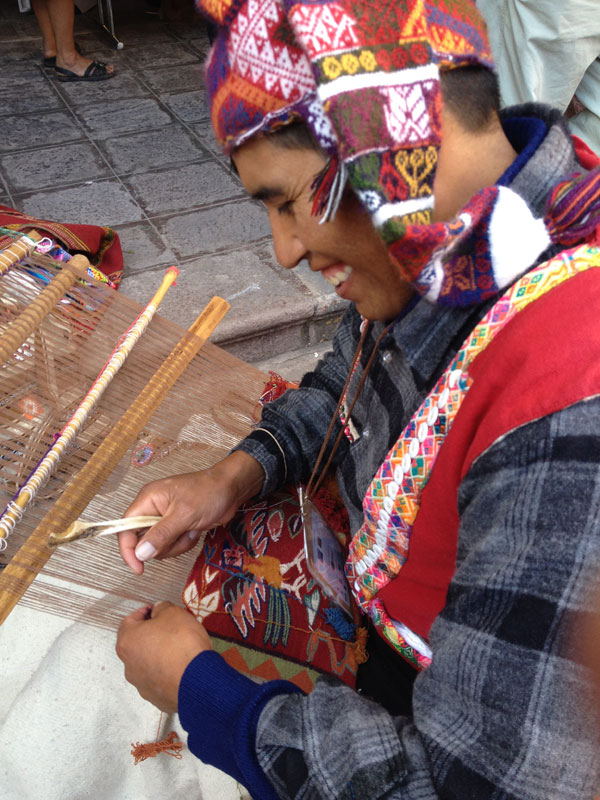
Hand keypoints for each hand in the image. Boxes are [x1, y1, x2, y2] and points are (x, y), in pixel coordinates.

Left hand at [116, 601, 211, 712]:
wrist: (198, 680)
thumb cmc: (181, 642)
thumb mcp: (173, 613)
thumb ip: (161, 608)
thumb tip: (158, 610)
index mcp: (127, 642)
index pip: (129, 621)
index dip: (144, 612)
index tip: (157, 610)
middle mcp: (129, 665)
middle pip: (137, 644)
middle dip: (151, 635)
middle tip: (169, 628)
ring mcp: (142, 685)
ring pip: (147, 664)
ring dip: (159, 655)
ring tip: (179, 649)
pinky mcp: (156, 699)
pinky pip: (160, 680)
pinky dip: (168, 672)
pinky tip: (183, 667)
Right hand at [118, 451, 264, 573]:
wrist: (231, 489)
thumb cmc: (208, 493)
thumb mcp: (184, 514)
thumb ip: (161, 534)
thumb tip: (141, 553)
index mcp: (147, 500)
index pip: (126, 527)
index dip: (128, 549)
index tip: (138, 568)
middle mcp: (152, 510)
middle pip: (143, 541)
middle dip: (163, 545)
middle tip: (181, 534)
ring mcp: (165, 519)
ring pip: (159, 546)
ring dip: (177, 544)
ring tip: (191, 529)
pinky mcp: (177, 527)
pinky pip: (172, 545)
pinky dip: (184, 543)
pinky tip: (195, 530)